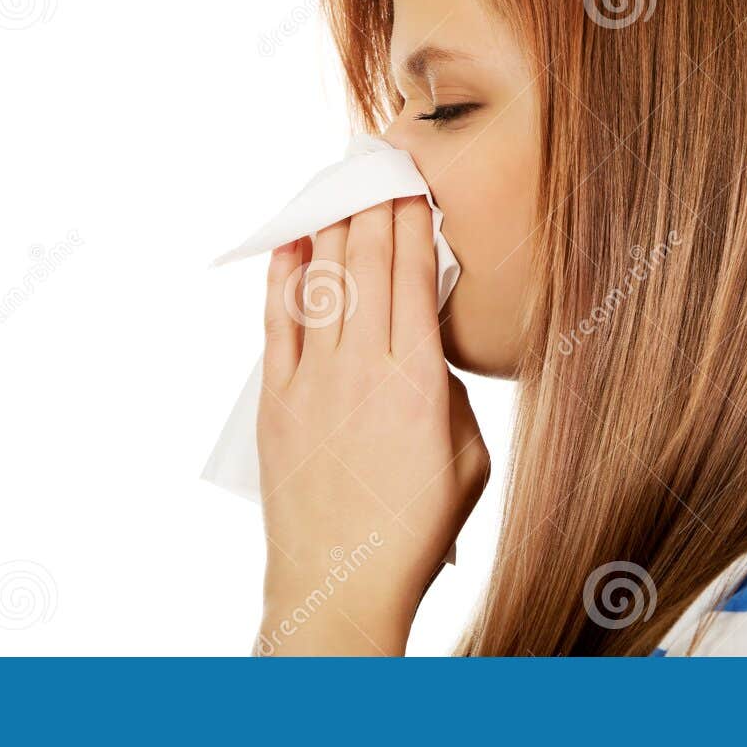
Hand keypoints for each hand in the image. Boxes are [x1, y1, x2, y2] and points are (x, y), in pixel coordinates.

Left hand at [254, 196, 489, 655]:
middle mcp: (364, 369)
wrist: (342, 585)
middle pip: (367, 263)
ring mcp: (314, 383)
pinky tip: (293, 244)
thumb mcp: (469, 458)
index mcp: (421, 380)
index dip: (411, 218)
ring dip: (332, 227)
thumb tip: (427, 347)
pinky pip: (278, 324)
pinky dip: (284, 278)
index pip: (413, 273)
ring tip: (338, 186)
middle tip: (373, 162)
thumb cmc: (416, 531)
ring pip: (324, 282)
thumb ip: (452, 392)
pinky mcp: (277, 402)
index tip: (410, 180)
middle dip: (372, 204)